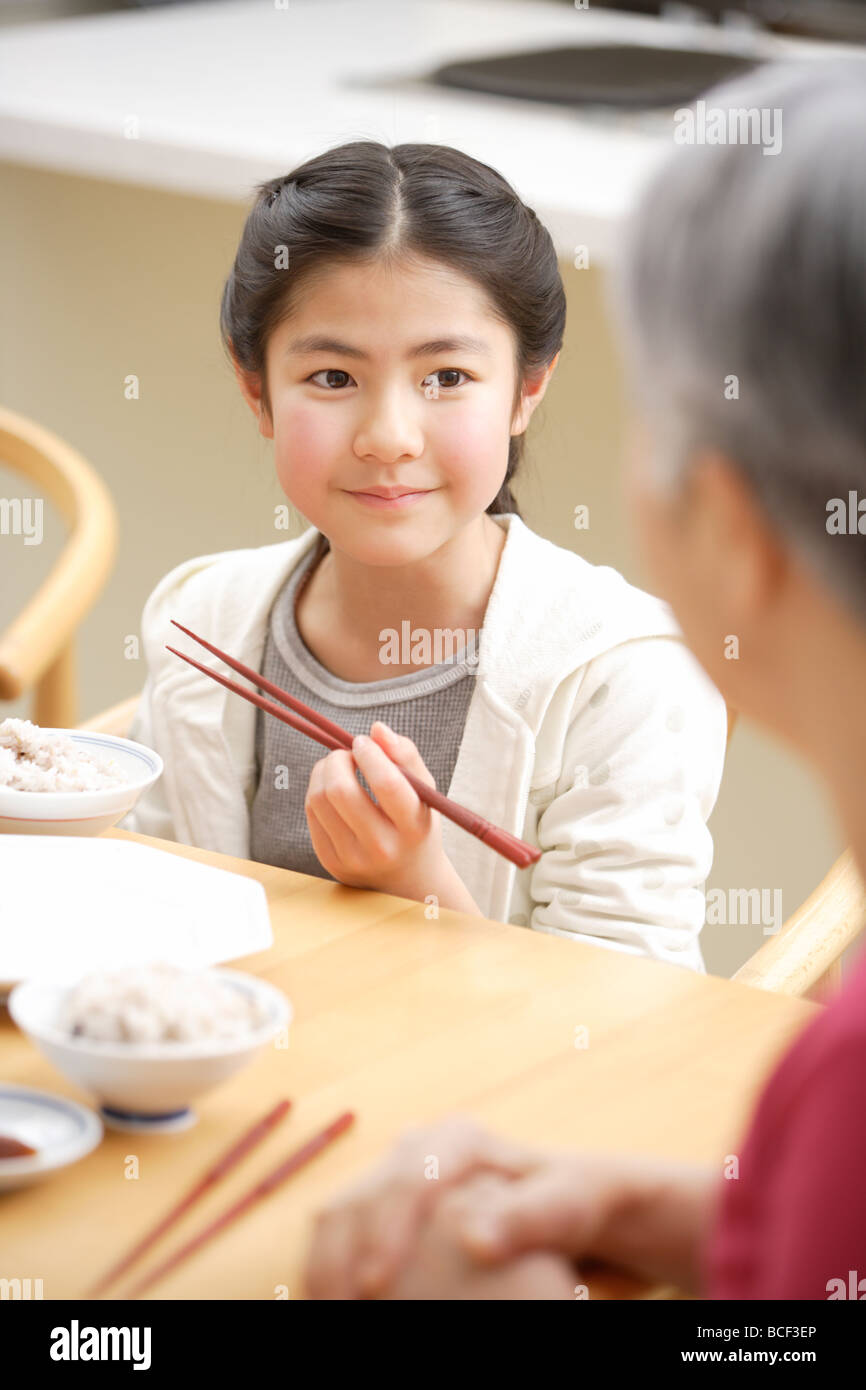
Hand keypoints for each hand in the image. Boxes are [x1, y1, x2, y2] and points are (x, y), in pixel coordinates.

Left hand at [304, 721, 447, 896]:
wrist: (408, 879)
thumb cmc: (417, 824)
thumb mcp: (425, 791)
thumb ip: (406, 755)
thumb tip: (376, 729)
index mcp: (413, 828)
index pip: (387, 783)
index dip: (369, 753)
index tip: (363, 741)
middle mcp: (383, 848)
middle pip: (341, 791)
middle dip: (338, 759)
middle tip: (346, 753)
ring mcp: (353, 859)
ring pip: (318, 799)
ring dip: (323, 771)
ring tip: (338, 767)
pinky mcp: (331, 862)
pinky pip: (311, 814)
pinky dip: (317, 790)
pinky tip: (332, 789)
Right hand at [304, 1114, 719, 1298]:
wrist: (566, 1206)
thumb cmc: (574, 1205)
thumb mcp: (568, 1206)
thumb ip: (528, 1217)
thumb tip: (472, 1237)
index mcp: (458, 1139)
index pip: (408, 1179)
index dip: (385, 1232)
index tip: (375, 1286)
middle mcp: (417, 1146)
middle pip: (360, 1195)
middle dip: (341, 1255)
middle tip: (338, 1307)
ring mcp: (395, 1175)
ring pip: (338, 1213)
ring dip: (325, 1265)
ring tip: (326, 1307)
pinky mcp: (385, 1207)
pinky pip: (341, 1233)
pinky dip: (328, 1269)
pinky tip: (329, 1300)